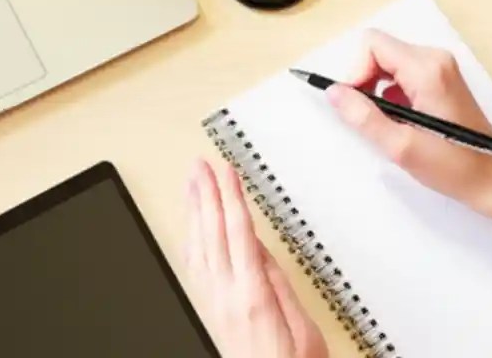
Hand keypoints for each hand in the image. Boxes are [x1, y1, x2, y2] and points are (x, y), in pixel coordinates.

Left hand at [185, 158, 327, 357]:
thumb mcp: (302, 327)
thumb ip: (279, 285)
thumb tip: (260, 250)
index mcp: (253, 295)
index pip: (239, 232)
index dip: (231, 197)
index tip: (225, 170)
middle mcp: (227, 295)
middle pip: (212, 233)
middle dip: (205, 194)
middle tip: (199, 165)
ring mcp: (215, 303)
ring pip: (199, 246)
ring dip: (194, 212)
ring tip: (190, 184)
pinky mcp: (211, 310)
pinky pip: (195, 268)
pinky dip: (191, 240)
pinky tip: (190, 227)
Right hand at [325, 29, 491, 213]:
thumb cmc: (454, 166)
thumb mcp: (401, 146)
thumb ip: (364, 117)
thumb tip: (335, 93)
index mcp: (426, 70)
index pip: (373, 44)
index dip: (356, 71)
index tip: (356, 103)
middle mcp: (435, 59)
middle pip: (380, 51)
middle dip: (365, 81)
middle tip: (370, 117)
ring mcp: (441, 68)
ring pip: (389, 62)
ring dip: (378, 90)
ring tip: (389, 123)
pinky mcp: (442, 79)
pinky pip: (403, 73)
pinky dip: (393, 93)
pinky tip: (403, 121)